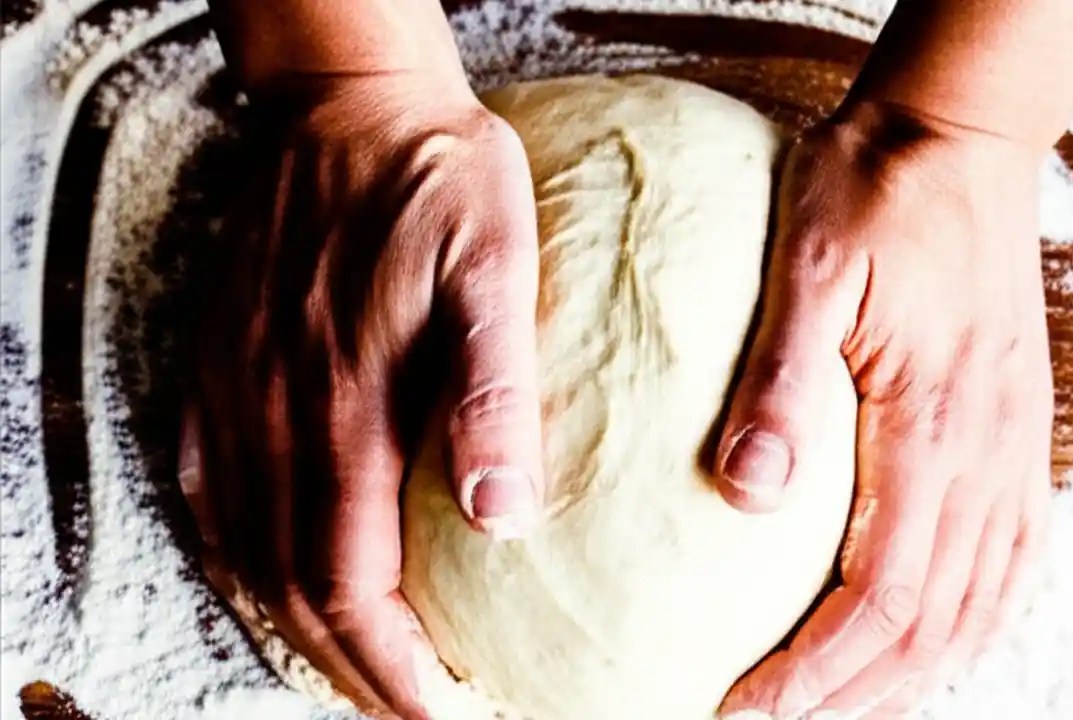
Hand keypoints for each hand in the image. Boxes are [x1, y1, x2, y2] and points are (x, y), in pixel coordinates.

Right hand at [178, 74, 543, 718]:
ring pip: (248, 548)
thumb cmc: (439, 180)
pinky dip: (241, 554)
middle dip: (350, 667)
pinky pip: (213, 486)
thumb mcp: (496, 270)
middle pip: (296, 585)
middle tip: (406, 704)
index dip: (392, 665)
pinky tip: (270, 572)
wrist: (355, 105)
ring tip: (349, 665)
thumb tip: (502, 515)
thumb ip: (498, 391)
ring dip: (297, 624)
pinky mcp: (225, 364)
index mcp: (350, 401)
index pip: (354, 580)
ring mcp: (241, 390)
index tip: (436, 709)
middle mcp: (281, 411)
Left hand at [715, 103, 1052, 717]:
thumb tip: (744, 495)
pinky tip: (929, 635)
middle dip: (857, 695)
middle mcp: (988, 455)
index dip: (818, 671)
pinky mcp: (1015, 430)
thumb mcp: (811, 269)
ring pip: (981, 604)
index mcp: (935, 428)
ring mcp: (1013, 447)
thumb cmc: (877, 191)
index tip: (749, 706)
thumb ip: (780, 383)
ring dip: (913, 672)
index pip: (883, 594)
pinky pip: (1009, 556)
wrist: (957, 139)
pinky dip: (968, 618)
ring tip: (845, 707)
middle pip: (935, 625)